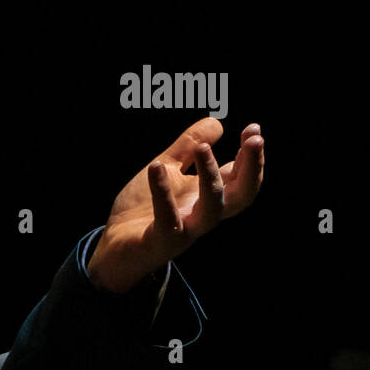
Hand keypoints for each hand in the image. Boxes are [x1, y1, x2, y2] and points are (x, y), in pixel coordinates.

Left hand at [86, 118, 265, 293]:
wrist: (114, 247)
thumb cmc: (143, 210)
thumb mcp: (166, 170)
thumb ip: (187, 147)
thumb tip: (217, 122)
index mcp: (206, 197)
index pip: (240, 177)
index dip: (251, 155)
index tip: (253, 129)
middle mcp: (202, 214)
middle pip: (241, 195)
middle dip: (252, 168)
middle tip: (254, 140)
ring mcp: (185, 229)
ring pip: (213, 209)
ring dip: (212, 177)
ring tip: (202, 148)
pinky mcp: (161, 241)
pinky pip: (168, 219)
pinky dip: (162, 192)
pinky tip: (156, 167)